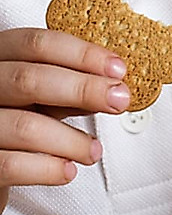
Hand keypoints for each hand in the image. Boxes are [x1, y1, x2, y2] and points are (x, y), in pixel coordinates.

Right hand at [0, 28, 130, 214]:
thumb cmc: (9, 119)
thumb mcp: (36, 96)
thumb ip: (64, 89)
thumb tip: (111, 87)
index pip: (37, 44)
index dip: (82, 54)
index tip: (117, 70)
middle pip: (29, 80)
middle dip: (83, 90)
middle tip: (118, 101)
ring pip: (24, 125)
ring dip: (71, 140)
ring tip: (92, 150)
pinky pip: (10, 165)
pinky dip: (47, 169)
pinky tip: (67, 170)